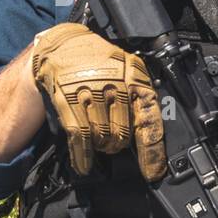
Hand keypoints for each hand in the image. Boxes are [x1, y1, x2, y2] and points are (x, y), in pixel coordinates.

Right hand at [30, 23, 165, 180]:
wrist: (65, 45)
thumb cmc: (101, 62)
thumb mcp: (130, 71)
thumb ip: (140, 99)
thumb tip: (150, 136)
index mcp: (135, 79)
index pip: (149, 120)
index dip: (151, 151)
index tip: (153, 172)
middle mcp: (114, 85)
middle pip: (122, 135)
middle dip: (119, 145)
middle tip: (114, 143)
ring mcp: (89, 93)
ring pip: (101, 138)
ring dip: (101, 147)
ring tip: (100, 142)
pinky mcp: (68, 100)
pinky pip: (80, 137)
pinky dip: (82, 156)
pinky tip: (84, 165)